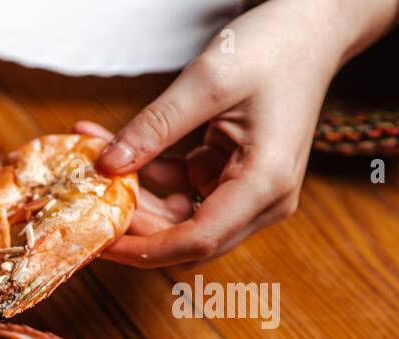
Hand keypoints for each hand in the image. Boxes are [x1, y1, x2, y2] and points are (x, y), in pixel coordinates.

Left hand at [80, 0, 398, 265]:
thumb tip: (107, 167)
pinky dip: (149, 177)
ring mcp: (248, 193)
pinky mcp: (232, 180)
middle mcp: (263, 201)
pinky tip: (113, 148)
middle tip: (87, 194)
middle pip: (185, 238)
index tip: (98, 241)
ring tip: (94, 158)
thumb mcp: (207, 81)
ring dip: (135, 197)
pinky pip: (181, 192)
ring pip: (178, 218)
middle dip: (134, 221)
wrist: (312, 29)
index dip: (143, 249)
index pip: (197, 240)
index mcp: (266, 183)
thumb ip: (155, 128)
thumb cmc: (275, 47)